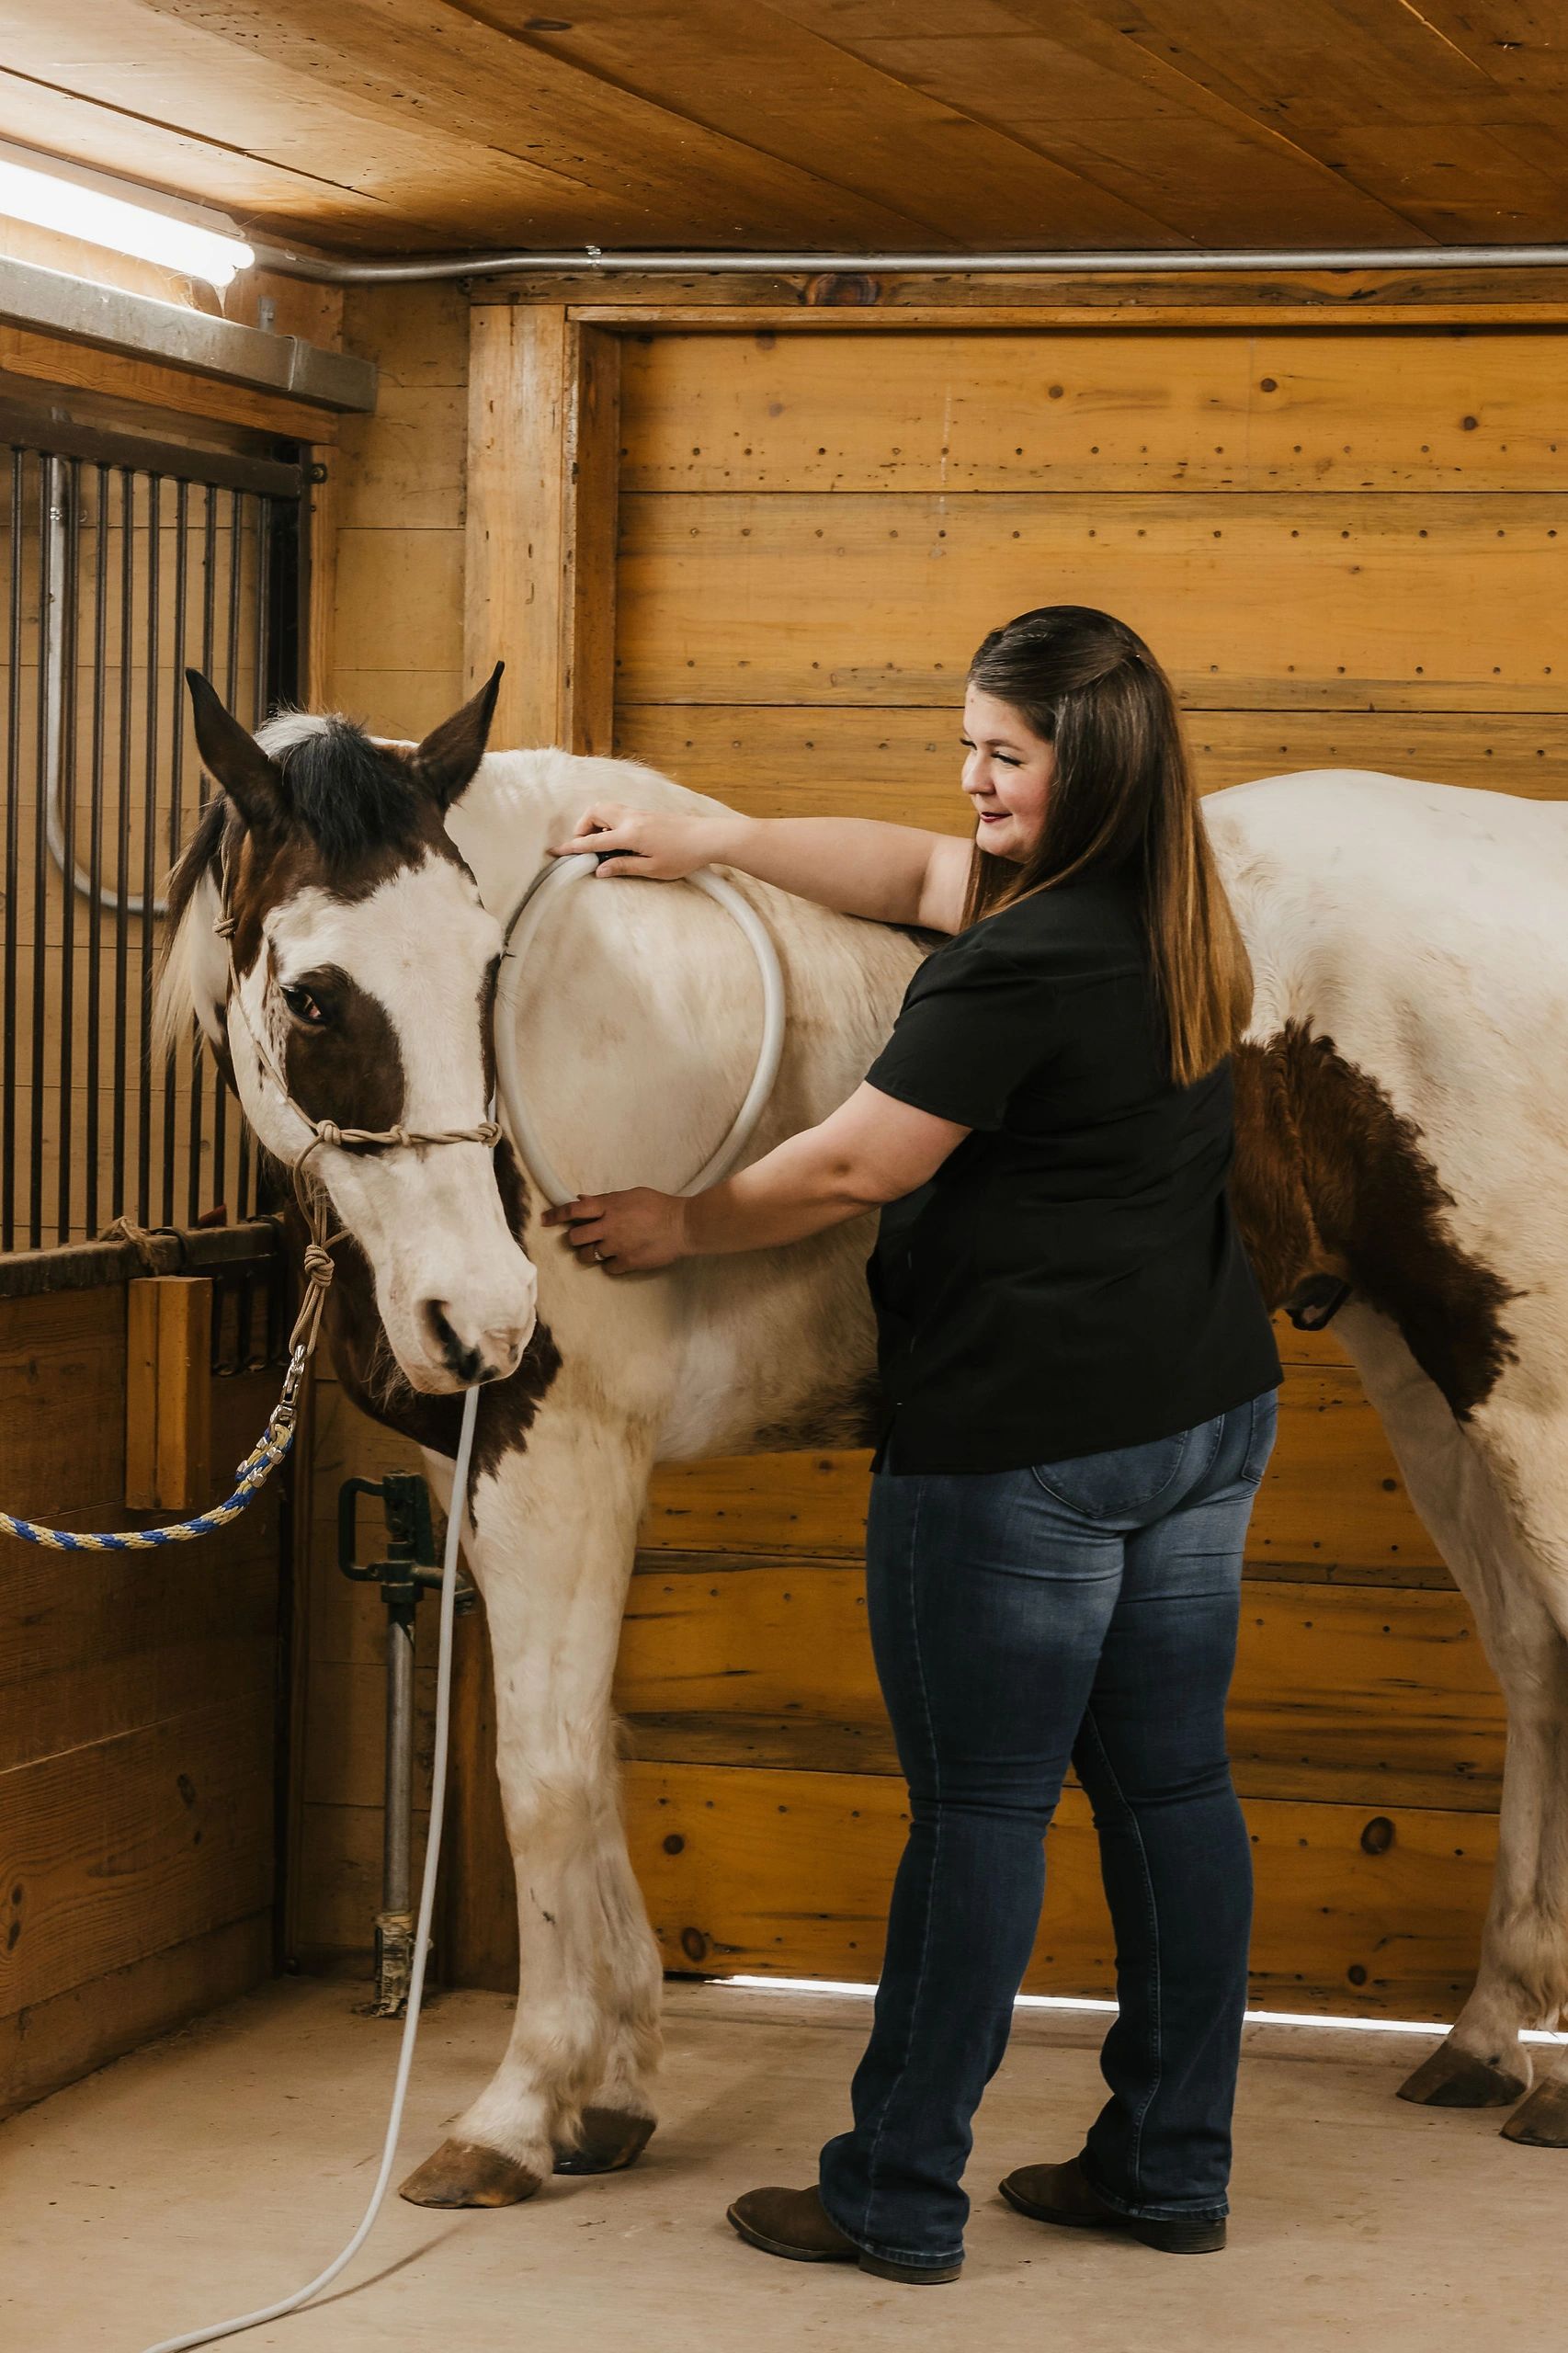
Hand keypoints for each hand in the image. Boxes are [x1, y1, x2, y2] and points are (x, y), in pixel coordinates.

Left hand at [541, 1187, 689, 1272]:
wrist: (682, 1226)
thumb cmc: (658, 1206)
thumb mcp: (630, 1194)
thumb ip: (605, 1199)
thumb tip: (583, 1200)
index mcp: (608, 1206)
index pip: (573, 1210)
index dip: (555, 1215)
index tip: (544, 1220)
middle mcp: (608, 1227)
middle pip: (575, 1237)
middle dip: (575, 1238)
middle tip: (583, 1237)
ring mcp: (616, 1246)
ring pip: (587, 1255)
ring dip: (590, 1253)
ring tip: (602, 1248)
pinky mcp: (627, 1262)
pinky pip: (607, 1268)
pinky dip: (610, 1264)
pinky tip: (620, 1256)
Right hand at [547, 800, 724, 879]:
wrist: (707, 837)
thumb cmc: (683, 855)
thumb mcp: (652, 868)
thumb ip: (623, 866)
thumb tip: (599, 870)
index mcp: (629, 834)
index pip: (592, 841)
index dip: (572, 847)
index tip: (555, 851)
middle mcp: (631, 818)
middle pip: (594, 813)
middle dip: (582, 827)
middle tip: (586, 847)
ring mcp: (639, 813)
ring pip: (606, 808)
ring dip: (595, 822)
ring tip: (602, 844)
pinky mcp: (646, 814)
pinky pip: (618, 811)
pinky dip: (609, 821)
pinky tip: (619, 839)